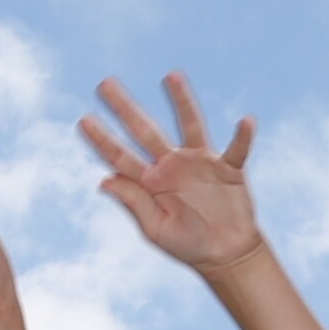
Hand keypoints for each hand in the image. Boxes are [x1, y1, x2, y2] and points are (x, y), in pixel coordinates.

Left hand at [76, 76, 264, 278]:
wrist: (225, 254)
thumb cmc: (187, 244)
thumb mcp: (155, 229)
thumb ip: (133, 202)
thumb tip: (103, 179)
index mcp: (149, 182)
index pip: (120, 156)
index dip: (101, 139)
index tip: (83, 120)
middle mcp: (171, 164)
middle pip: (144, 130)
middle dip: (124, 107)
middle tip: (104, 84)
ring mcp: (199, 162)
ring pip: (189, 125)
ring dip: (181, 101)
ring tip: (171, 75)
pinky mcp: (228, 168)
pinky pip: (236, 149)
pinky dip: (242, 136)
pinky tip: (245, 121)